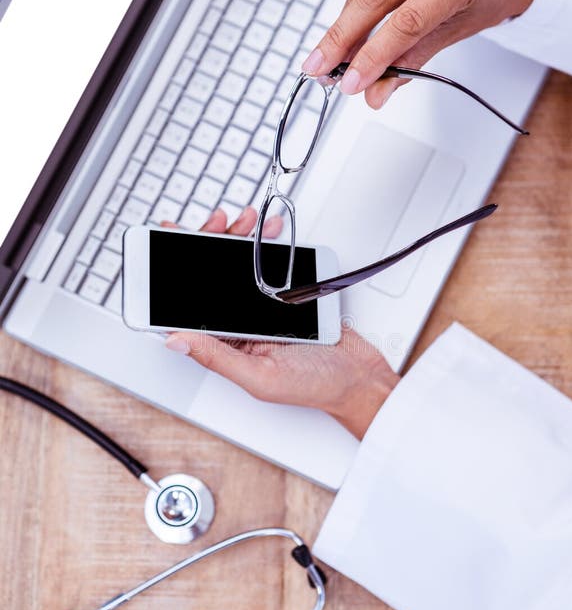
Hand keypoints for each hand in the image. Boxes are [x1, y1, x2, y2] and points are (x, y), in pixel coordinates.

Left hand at [164, 207, 399, 438]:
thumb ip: (216, 357)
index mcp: (224, 345)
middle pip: (212, 278)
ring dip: (239, 240)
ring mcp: (262, 310)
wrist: (361, 379)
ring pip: (239, 268)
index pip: (190, 304)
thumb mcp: (259, 376)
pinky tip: (268, 233)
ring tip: (243, 221)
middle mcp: (238, 326)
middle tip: (218, 222)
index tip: (173, 241)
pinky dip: (268, 247)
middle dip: (211, 244)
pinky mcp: (286, 300)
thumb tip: (174, 339)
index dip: (179, 271)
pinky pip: (269, 269)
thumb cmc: (314, 387)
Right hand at [302, 0, 538, 107]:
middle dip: (340, 40)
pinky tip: (351, 30)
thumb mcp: (454, 36)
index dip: (373, 56)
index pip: (406, 22)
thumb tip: (375, 93)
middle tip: (319, 72)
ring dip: (341, 30)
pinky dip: (355, 9)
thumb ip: (412, 64)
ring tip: (326, 62)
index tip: (351, 83)